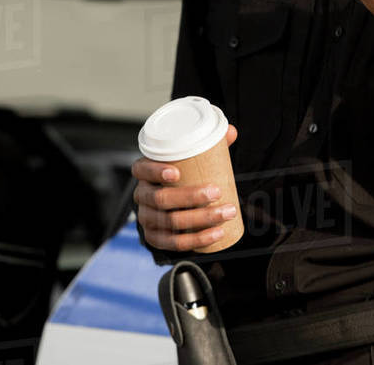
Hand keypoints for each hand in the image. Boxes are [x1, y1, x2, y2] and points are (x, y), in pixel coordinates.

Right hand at [132, 124, 237, 251]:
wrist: (172, 204)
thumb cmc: (181, 176)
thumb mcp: (189, 159)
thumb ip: (209, 144)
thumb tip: (231, 131)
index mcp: (144, 173)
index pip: (141, 169)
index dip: (155, 171)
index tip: (177, 172)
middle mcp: (142, 196)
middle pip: (161, 199)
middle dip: (191, 197)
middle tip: (217, 191)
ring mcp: (147, 219)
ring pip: (170, 221)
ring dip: (202, 218)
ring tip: (227, 212)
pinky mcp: (156, 238)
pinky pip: (175, 242)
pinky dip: (198, 239)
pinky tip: (217, 233)